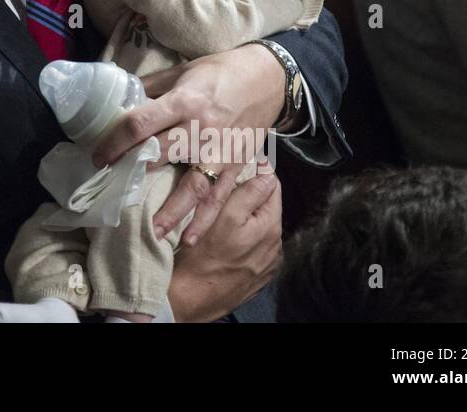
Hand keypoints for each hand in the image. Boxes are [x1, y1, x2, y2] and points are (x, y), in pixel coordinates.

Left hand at [91, 45, 282, 245]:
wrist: (267, 79)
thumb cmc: (219, 72)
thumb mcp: (182, 71)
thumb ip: (152, 87)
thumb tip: (120, 99)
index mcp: (184, 101)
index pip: (142, 124)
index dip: (116, 142)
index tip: (99, 157)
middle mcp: (201, 128)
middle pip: (163, 154)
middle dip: (136, 173)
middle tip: (113, 191)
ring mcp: (221, 150)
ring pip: (194, 185)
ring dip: (174, 211)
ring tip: (154, 232)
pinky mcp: (236, 164)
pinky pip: (220, 196)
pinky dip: (206, 219)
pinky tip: (191, 239)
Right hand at [168, 163, 282, 321]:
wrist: (191, 299)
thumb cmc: (202, 256)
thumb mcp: (223, 216)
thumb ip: (249, 194)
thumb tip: (268, 174)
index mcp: (270, 227)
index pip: (272, 187)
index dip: (255, 173)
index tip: (237, 166)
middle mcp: (275, 246)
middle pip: (266, 207)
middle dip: (249, 195)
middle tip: (224, 189)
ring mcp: (267, 263)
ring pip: (259, 227)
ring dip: (246, 217)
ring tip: (222, 215)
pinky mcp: (256, 275)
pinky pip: (254, 247)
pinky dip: (243, 238)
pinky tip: (225, 240)